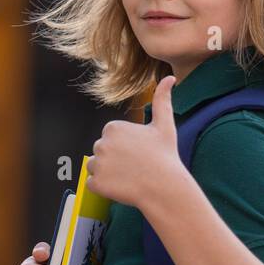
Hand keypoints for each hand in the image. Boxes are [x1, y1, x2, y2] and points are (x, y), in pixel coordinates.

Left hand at [87, 76, 185, 211]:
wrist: (164, 186)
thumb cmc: (165, 155)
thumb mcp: (164, 124)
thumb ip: (162, 99)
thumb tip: (170, 78)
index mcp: (113, 127)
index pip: (110, 137)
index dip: (124, 145)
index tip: (138, 151)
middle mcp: (101, 144)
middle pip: (102, 151)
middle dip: (115, 158)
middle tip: (135, 164)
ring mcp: (97, 164)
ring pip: (96, 166)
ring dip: (108, 172)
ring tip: (128, 175)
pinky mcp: (95, 183)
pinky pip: (94, 183)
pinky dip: (105, 186)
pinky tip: (122, 185)